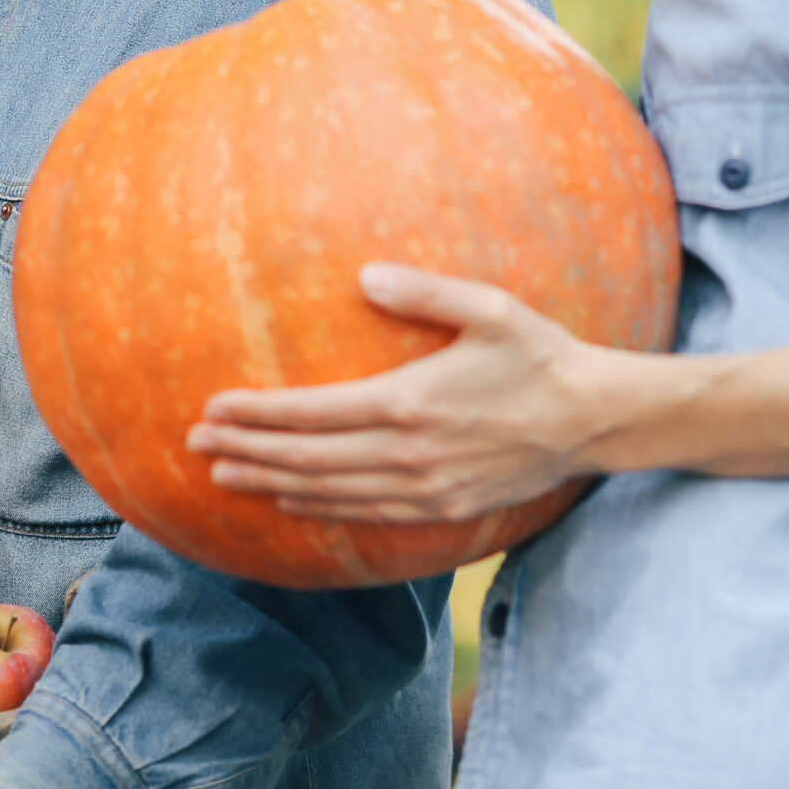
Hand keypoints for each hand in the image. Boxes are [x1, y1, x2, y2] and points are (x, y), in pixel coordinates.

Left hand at [187, 264, 625, 521]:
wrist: (594, 420)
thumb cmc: (539, 355)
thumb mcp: (489, 308)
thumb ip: (424, 290)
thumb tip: (364, 274)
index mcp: (409, 402)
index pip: (311, 414)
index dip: (255, 415)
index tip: (211, 408)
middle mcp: (408, 454)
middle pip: (306, 460)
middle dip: (245, 452)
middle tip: (194, 445)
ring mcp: (423, 489)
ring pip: (327, 493)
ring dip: (270, 484)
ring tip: (223, 475)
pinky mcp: (440, 508)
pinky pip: (364, 513)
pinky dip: (318, 508)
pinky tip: (289, 501)